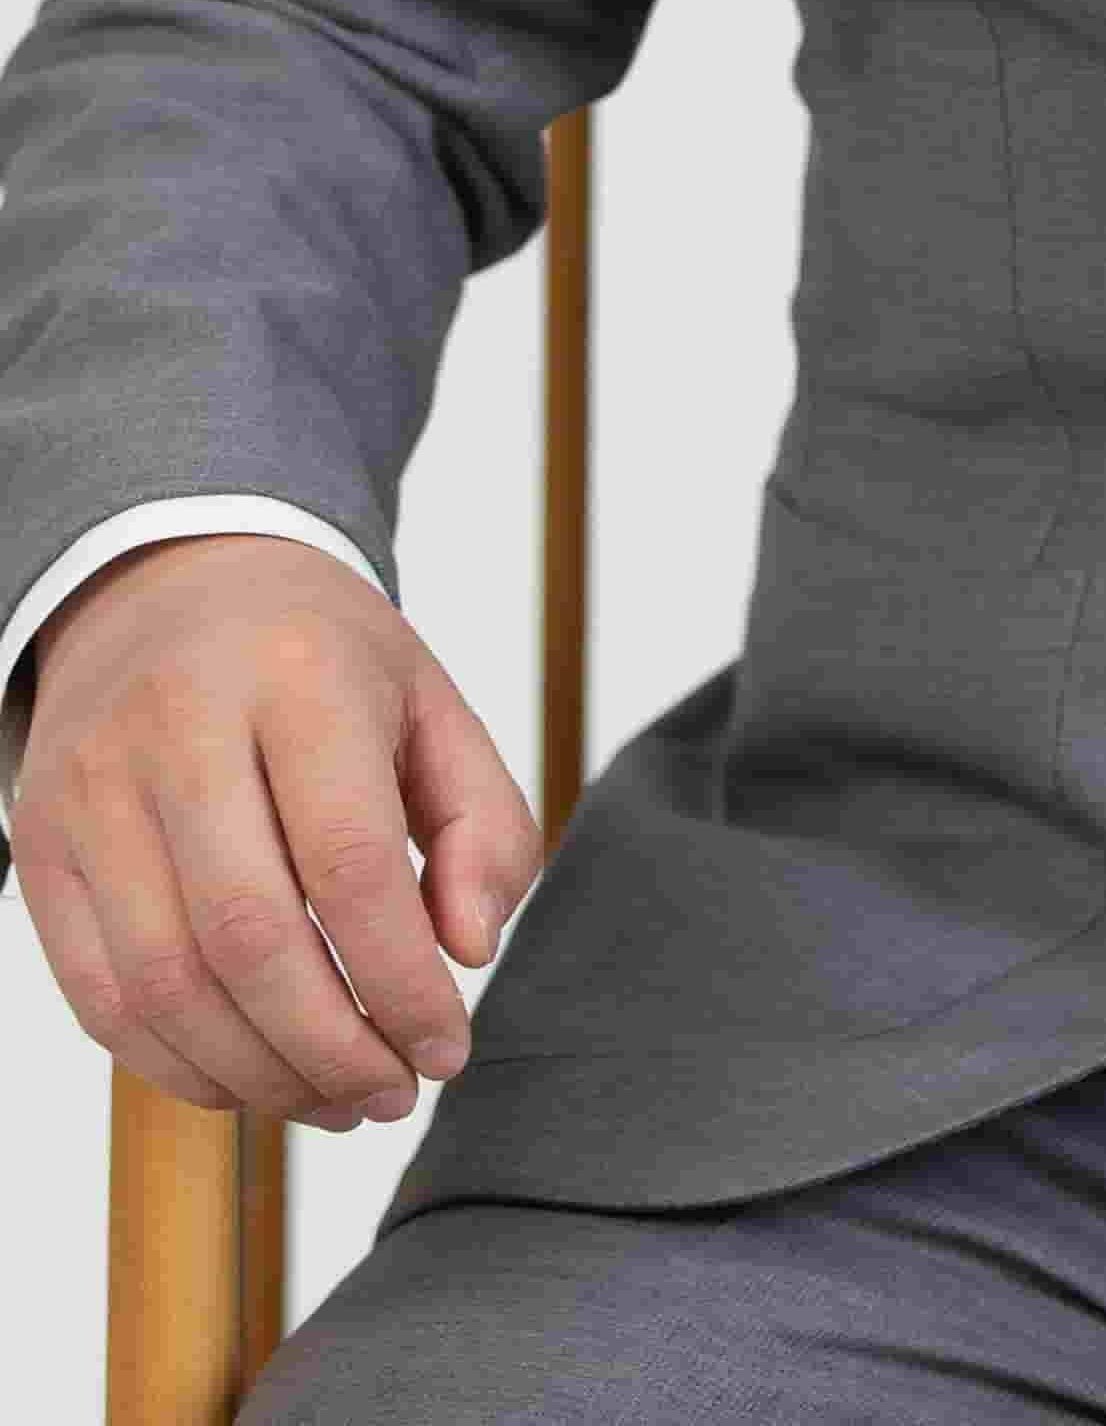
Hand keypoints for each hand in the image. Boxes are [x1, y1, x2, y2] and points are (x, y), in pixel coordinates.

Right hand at [13, 532, 540, 1131]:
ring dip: (259, 1076)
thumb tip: (469, 949)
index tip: (450, 1048)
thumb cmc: (319, 660)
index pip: (350, 863)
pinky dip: (179, 1065)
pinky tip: (251, 1077)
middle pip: (249, 939)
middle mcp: (178, 723)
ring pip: (166, 984)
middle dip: (332, 1047)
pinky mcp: (40, 843)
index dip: (402, 982)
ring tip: (335, 1099)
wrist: (172, 583)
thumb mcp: (431, 703)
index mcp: (296, 672)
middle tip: (392, 1092)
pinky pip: (101, 995)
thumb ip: (484, 824)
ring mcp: (92, 786)